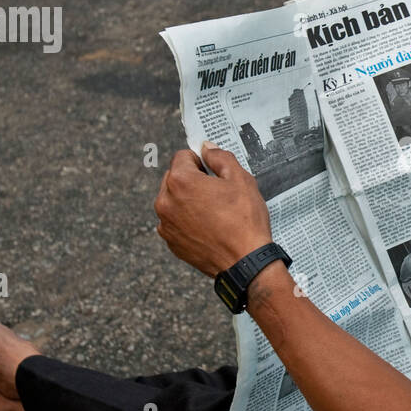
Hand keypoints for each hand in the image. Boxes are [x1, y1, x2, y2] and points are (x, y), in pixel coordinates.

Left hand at [154, 141, 272, 276]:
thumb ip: (221, 157)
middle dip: (192, 180)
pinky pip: (175, 221)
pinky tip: (208, 227)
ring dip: (188, 200)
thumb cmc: (244, 220)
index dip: (201, 161)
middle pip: (174, 177)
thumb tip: (207, 148)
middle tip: (217, 193)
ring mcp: (166, 224)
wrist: (245, 262)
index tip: (214, 172)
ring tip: (214, 212)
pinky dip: (187, 220)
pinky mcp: (170, 241)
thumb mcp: (241, 180)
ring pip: (173, 200)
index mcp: (180, 181)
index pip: (183, 156)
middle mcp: (165, 201)